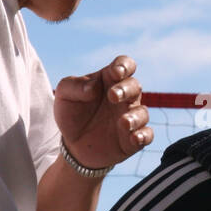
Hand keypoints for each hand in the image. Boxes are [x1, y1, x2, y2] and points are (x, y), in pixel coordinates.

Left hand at [54, 55, 151, 169]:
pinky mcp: (132, 139)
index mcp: (110, 81)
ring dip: (135, 117)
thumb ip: (74, 85)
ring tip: (123, 123)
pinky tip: (134, 138)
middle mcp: (124, 98)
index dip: (124, 66)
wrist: (71, 145)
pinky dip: (143, 136)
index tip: (115, 73)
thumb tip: (93, 87)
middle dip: (126, 89)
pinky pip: (147, 135)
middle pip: (135, 86)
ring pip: (143, 113)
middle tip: (112, 96)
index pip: (125, 65)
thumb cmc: (71, 114)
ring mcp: (130, 118)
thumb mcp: (64, 95)